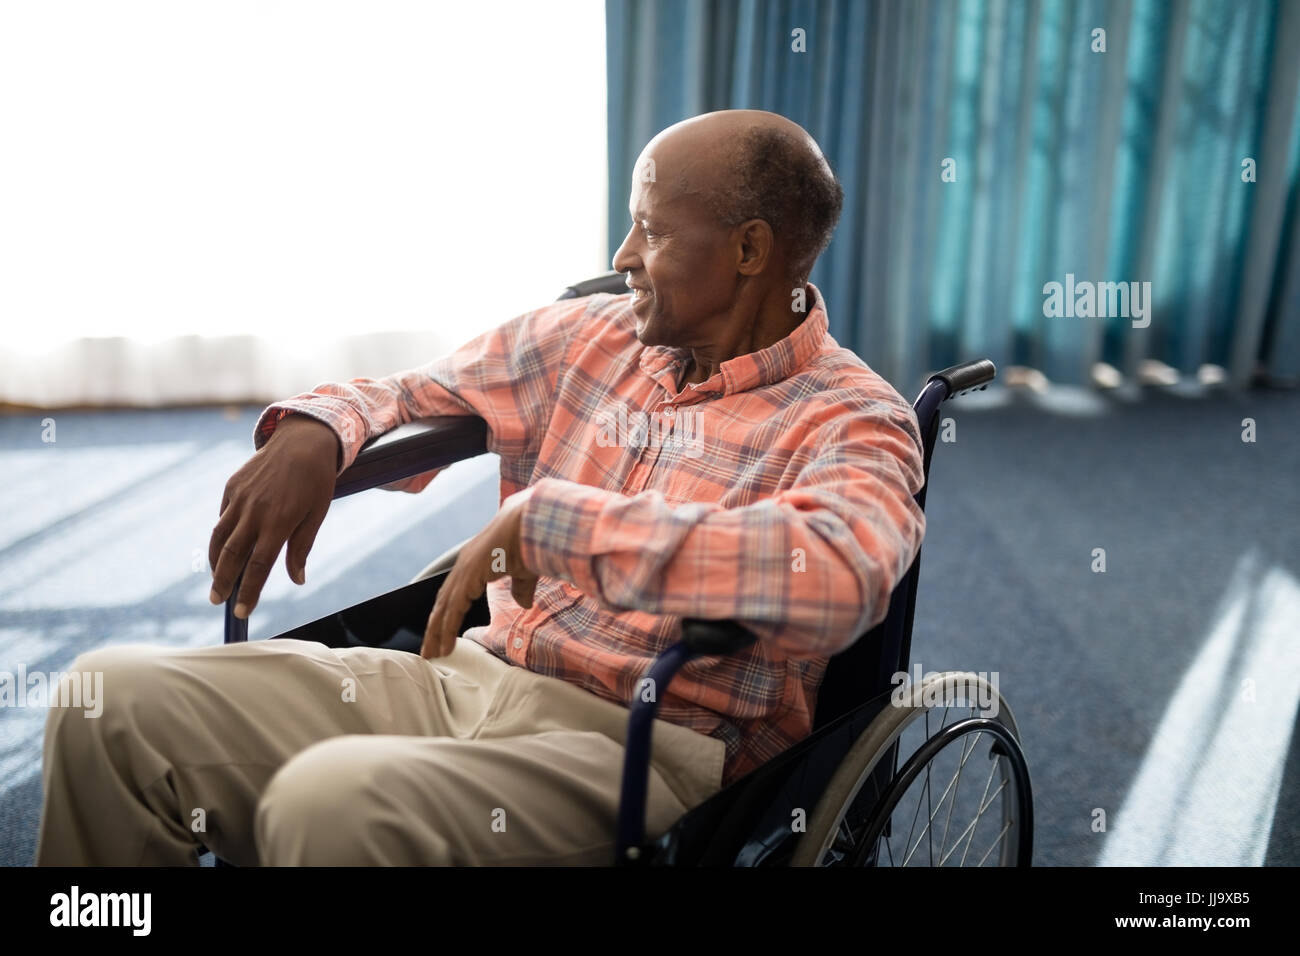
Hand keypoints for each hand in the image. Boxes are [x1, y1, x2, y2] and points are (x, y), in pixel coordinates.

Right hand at [208, 414, 340, 617]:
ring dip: (214, 562)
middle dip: (222, 582)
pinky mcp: (232, 486)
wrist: (303, 440)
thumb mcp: (316, 515)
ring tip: (215, 580)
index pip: (258, 566)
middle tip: (217, 602)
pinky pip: (223, 517)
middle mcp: (254, 511)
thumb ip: (302, 548)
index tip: (242, 612)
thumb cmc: (316, 481)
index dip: (249, 591)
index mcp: (279, 522)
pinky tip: (223, 549)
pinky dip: (220, 536)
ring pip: (219, 537)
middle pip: (231, 555)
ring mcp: (240, 498)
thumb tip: (297, 580)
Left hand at [422, 486, 538, 658]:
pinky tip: (444, 644)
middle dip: (435, 628)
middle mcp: (464, 567)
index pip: (454, 595)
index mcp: (474, 564)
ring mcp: (464, 570)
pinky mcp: (468, 576)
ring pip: (444, 608)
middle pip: (443, 603)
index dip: (446, 616)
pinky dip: (447, 627)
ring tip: (432, 654)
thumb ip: (520, 588)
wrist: (530, 521)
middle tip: (429, 651)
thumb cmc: (529, 541)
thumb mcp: (524, 572)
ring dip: (436, 633)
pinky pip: (453, 607)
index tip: (442, 636)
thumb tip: (523, 604)